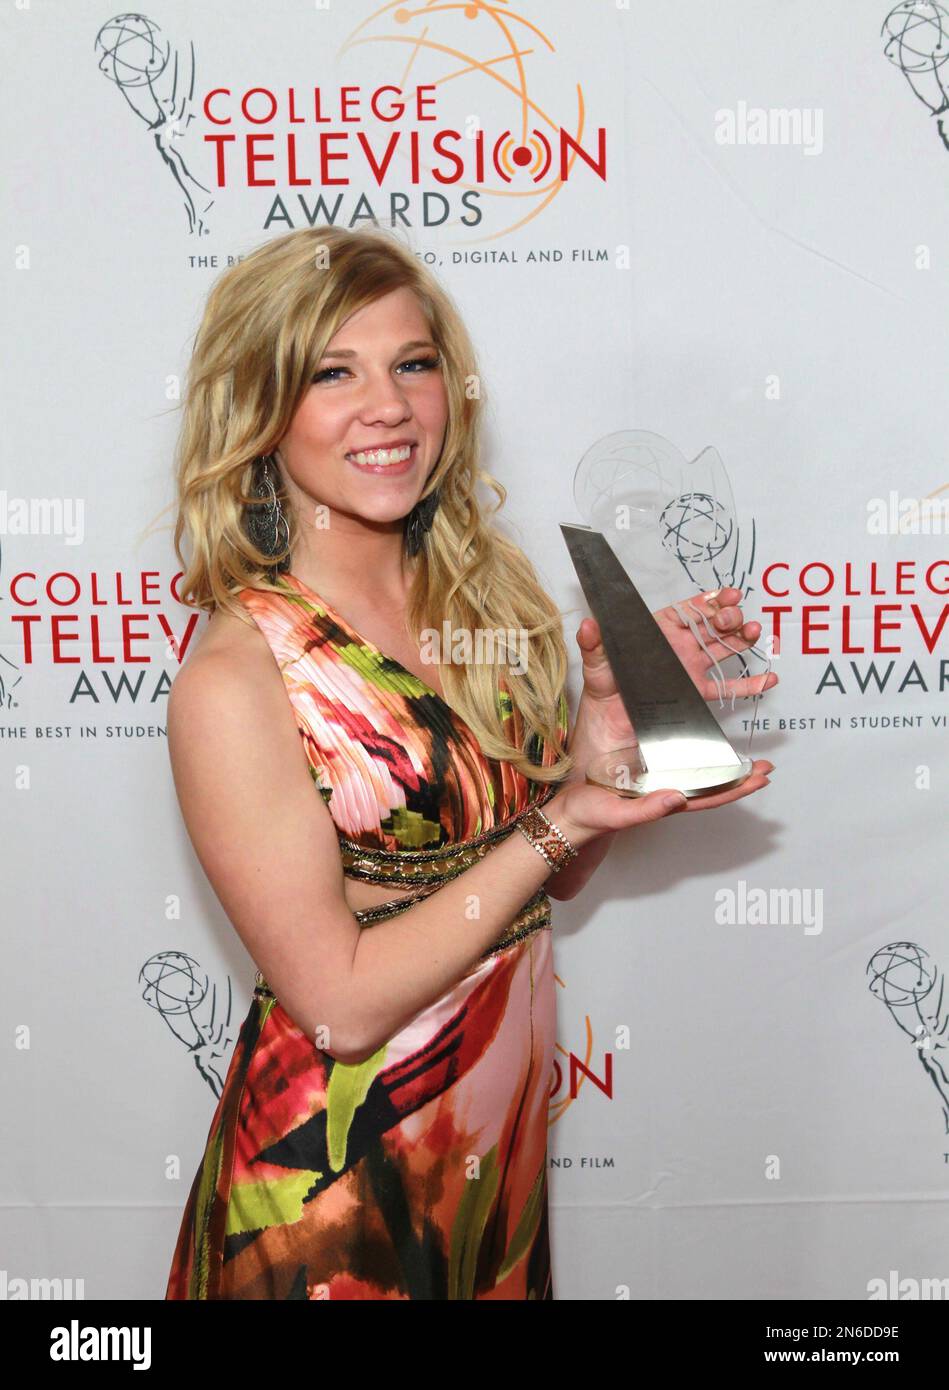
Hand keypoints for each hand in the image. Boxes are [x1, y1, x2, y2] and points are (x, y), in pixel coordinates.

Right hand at [546, 758, 774, 849]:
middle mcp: (665, 795)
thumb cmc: (589, 817)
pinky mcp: (642, 775)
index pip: (710, 797)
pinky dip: (694, 758)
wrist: (567, 814)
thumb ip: (648, 810)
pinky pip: (676, 766)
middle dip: (739, 779)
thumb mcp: (618, 814)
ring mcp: (656, 785)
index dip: (737, 788)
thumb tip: (677, 799)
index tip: (760, 778)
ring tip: (744, 759)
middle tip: (765, 767)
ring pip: (697, 777)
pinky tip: (701, 750)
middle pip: (711, 787)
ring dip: (722, 768)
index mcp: (665, 804)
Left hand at [568, 587, 776, 773]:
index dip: (710, 600)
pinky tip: (767, 679)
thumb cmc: (603, 690)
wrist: (610, 725)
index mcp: (659, 632)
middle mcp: (679, 647)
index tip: (728, 594)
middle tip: (734, 620)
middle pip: (712, 625)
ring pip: (724, 648)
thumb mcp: (596, 664)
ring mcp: (692, 669)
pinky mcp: (698, 693)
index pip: (688, 610)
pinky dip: (749, 683)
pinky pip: (727, 686)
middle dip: (728, 617)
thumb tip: (588, 625)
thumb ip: (594, 644)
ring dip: (742, 639)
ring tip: (755, 633)